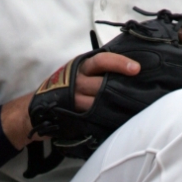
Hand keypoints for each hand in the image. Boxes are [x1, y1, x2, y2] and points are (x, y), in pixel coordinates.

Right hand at [0, 51, 141, 150]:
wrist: (39, 104)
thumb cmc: (66, 84)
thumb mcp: (79, 70)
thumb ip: (99, 68)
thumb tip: (131, 67)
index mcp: (80, 66)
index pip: (101, 61)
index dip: (119, 63)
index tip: (136, 68)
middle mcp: (77, 82)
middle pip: (102, 85)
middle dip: (120, 89)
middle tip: (142, 93)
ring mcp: (74, 101)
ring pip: (98, 104)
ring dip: (115, 106)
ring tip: (135, 107)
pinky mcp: (72, 116)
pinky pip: (92, 119)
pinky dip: (105, 120)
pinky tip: (117, 120)